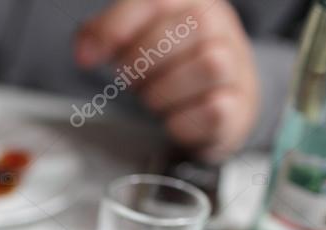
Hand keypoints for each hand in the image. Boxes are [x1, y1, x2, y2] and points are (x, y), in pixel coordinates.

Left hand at [76, 0, 259, 159]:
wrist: (216, 105)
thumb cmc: (169, 67)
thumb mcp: (133, 41)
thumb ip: (104, 35)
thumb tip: (85, 51)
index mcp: (191, 2)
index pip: (157, 1)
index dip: (116, 28)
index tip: (86, 57)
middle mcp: (222, 27)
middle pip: (192, 26)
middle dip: (144, 60)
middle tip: (131, 80)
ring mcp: (237, 66)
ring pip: (211, 64)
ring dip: (164, 91)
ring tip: (153, 99)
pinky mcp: (240, 106)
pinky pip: (215, 110)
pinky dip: (182, 121)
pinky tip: (172, 119)